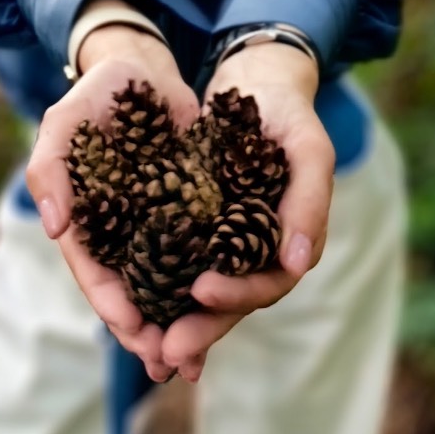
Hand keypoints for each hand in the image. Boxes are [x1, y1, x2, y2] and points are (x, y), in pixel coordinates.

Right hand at [25, 23, 199, 379]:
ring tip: (196, 357)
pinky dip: (213, 281)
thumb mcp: (63, 123)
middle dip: (147, 330)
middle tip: (167, 362)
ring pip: (170, 283)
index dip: (110, 301)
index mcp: (87, 222)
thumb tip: (55, 228)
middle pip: (133, 291)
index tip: (130, 326)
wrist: (145, 67)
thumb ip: (49, 170)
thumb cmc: (95, 94)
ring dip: (180, 320)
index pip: (95, 271)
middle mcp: (123, 232)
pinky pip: (204, 252)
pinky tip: (232, 305)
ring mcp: (160, 223)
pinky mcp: (196, 210)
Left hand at [162, 41, 333, 381]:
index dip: (236, 294)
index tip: (200, 289)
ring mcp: (223, 244)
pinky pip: (173, 263)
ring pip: (197, 293)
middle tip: (163, 350)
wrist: (256, 83)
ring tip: (140, 343)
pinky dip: (154, 285)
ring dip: (172, 320)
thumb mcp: (308, 148)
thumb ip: (309, 200)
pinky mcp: (192, 227)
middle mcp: (254, 253)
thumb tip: (297, 264)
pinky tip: (125, 303)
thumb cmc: (287, 114)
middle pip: (227, 302)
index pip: (265, 284)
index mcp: (288, 244)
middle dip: (198, 328)